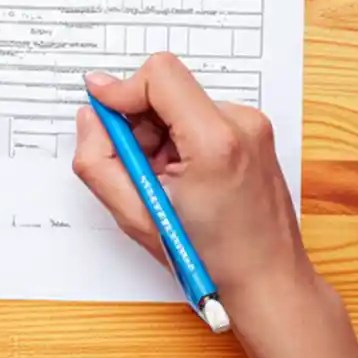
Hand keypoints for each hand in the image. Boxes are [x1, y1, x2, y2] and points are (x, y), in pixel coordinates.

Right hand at [73, 53, 357, 357]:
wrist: (267, 281)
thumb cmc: (211, 260)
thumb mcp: (135, 216)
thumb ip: (99, 161)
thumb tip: (91, 119)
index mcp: (215, 142)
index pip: (160, 75)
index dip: (122, 88)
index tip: (100, 106)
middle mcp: (242, 123)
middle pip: (169, 88)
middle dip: (139, 121)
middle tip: (134, 166)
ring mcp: (253, 126)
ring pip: (182, 104)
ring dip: (159, 134)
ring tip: (164, 181)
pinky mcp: (255, 133)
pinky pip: (201, 117)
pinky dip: (181, 140)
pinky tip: (184, 179)